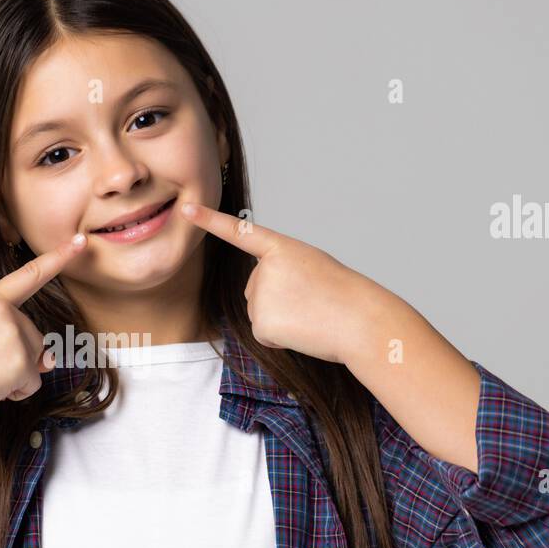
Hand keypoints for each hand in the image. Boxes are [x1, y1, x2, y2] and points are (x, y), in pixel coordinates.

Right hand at [0, 233, 88, 425]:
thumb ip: (14, 341)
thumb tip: (50, 359)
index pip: (29, 276)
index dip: (58, 257)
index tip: (80, 242)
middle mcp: (4, 312)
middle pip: (35, 339)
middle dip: (16, 360)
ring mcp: (13, 334)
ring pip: (36, 362)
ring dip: (15, 377)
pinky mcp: (20, 360)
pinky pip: (33, 383)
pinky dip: (16, 392)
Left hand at [178, 202, 385, 365]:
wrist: (361, 322)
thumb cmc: (345, 296)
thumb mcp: (313, 267)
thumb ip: (283, 270)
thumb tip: (262, 299)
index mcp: (283, 248)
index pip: (241, 232)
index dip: (211, 221)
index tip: (187, 209)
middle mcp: (266, 268)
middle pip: (256, 288)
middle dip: (279, 299)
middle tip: (311, 302)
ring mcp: (261, 295)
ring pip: (259, 311)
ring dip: (281, 319)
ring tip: (311, 315)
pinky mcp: (261, 323)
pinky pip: (262, 333)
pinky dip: (280, 338)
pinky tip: (303, 331)